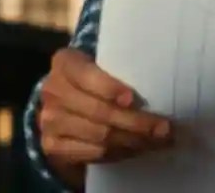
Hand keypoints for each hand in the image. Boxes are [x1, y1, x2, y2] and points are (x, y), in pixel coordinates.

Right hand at [37, 48, 173, 187]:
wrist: (66, 105)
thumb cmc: (96, 79)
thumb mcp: (103, 66)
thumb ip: (121, 70)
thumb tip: (162, 86)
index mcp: (66, 62)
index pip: (87, 75)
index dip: (110, 88)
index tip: (133, 99)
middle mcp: (52, 90)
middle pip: (99, 111)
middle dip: (137, 122)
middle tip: (165, 128)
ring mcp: (49, 120)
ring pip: (99, 135)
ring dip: (134, 140)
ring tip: (159, 140)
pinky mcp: (52, 145)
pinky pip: (93, 153)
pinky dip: (120, 152)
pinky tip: (138, 148)